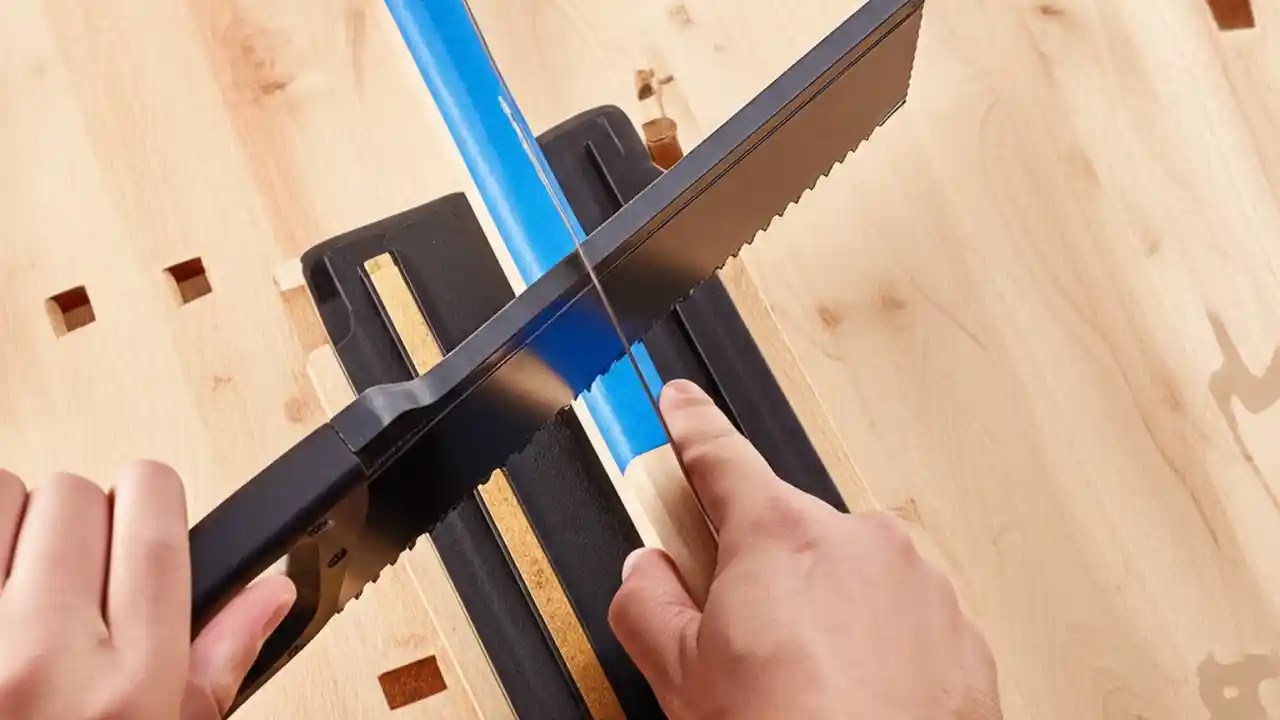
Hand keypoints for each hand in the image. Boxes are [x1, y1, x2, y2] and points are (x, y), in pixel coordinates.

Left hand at [0, 461, 295, 718]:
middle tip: (64, 583)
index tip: (139, 516)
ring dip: (4, 529)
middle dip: (75, 525)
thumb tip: (270, 591)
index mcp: (126, 688)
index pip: (150, 512)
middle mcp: (40, 658)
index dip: (148, 498)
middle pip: (72, 495)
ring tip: (8, 593)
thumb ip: (215, 666)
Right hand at [610, 380, 1000, 719]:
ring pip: (850, 574)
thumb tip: (645, 574)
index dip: (692, 427)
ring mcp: (917, 584)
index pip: (720, 458)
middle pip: (789, 530)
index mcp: (778, 536)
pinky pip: (902, 616)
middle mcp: (856, 541)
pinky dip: (877, 642)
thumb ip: (649, 607)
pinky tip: (856, 694)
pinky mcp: (960, 632)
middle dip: (763, 568)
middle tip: (744, 632)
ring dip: (825, 609)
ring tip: (807, 682)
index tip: (681, 404)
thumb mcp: (683, 680)